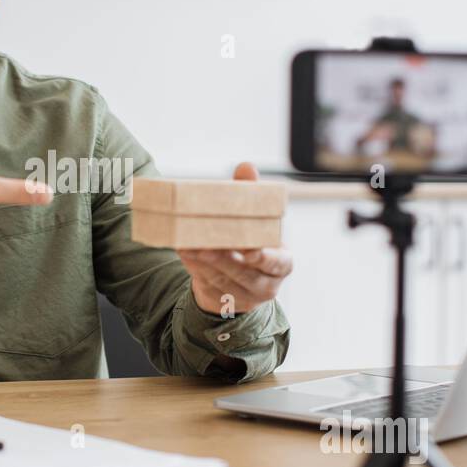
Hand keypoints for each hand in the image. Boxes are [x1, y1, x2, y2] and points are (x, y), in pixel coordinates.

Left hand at [177, 162, 291, 315]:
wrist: (242, 279)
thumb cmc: (252, 241)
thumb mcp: (257, 220)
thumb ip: (252, 194)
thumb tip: (246, 166)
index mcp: (282, 263)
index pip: (279, 263)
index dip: (267, 258)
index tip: (251, 251)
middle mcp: (266, 282)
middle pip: (245, 272)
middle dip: (224, 258)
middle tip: (206, 245)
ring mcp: (244, 295)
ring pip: (223, 280)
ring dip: (204, 263)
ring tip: (187, 246)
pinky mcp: (223, 300)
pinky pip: (207, 283)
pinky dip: (194, 267)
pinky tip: (184, 252)